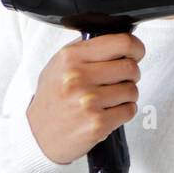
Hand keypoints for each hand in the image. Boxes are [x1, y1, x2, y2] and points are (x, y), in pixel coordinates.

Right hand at [26, 33, 144, 164]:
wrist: (37, 134)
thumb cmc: (52, 98)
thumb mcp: (58, 65)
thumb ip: (86, 50)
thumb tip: (118, 38)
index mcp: (71, 57)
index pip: (122, 42)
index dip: (136, 48)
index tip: (136, 53)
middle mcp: (78, 77)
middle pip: (131, 67)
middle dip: (130, 75)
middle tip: (118, 81)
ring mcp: (89, 101)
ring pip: (133, 90)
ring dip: (126, 95)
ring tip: (107, 99)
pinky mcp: (98, 123)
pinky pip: (130, 110)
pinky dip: (123, 111)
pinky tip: (107, 112)